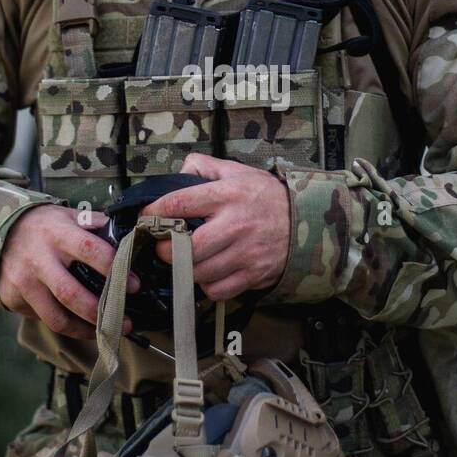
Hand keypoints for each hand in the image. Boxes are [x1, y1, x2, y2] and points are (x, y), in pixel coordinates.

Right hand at [0, 204, 138, 338]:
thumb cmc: (41, 225)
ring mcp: (25, 282)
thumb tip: (126, 236)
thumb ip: (94, 224)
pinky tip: (83, 328)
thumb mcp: (65, 215)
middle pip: (71, 293)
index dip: (114, 268)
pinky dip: (67, 328)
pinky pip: (44, 319)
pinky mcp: (14, 299)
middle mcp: (39, 259)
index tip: (134, 285)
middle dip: (101, 311)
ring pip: (57, 317)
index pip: (90, 250)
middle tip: (125, 321)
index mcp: (57, 233)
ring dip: (86, 330)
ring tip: (107, 331)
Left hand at [144, 153, 290, 301]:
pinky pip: (217, 290)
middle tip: (164, 246)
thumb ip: (204, 166)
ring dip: (186, 269)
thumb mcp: (238, 171)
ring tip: (187, 260)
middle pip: (186, 247)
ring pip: (199, 273)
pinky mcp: (253, 275)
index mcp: (228, 195)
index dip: (155, 212)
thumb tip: (178, 173)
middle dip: (166, 249)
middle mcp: (236, 225)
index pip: (180, 204)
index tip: (146, 217)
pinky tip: (209, 273)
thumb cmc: (267, 196)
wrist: (309, 221)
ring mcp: (245, 253)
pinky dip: (207, 285)